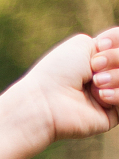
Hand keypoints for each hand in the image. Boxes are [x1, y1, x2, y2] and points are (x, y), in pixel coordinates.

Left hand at [22, 27, 118, 144]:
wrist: (46, 102)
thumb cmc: (58, 71)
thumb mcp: (83, 45)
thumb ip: (109, 43)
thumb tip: (117, 56)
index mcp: (97, 60)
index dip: (117, 42)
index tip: (101, 45)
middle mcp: (105, 77)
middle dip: (116, 58)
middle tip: (94, 67)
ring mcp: (109, 96)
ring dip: (116, 77)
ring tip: (96, 83)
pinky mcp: (112, 116)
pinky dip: (118, 95)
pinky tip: (101, 96)